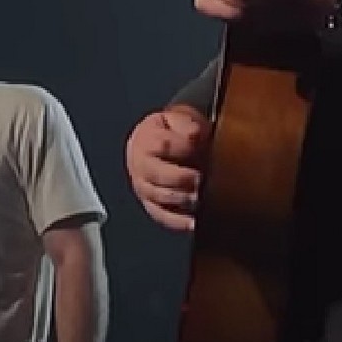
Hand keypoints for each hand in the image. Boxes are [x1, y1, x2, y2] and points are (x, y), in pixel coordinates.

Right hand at [125, 104, 210, 231]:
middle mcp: (141, 165)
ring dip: (182, 198)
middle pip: (159, 174)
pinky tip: (193, 222)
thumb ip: (186, 124)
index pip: (163, 144)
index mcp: (147, 140)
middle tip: (200, 177)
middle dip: (182, 177)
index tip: (199, 146)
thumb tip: (194, 134)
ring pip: (160, 196)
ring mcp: (144, 187)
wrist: (154, 144)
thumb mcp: (177, 119)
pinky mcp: (151, 205)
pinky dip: (178, 222)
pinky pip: (162, 216)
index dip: (183, 147)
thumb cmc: (170, 132)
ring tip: (200, 196)